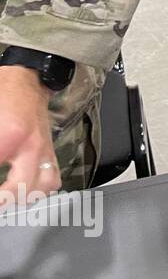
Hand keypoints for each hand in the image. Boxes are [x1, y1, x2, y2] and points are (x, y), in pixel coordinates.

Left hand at [0, 65, 60, 204]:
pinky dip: (39, 189)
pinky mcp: (50, 151)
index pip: (0, 171)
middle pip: (18, 189)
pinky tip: (24, 189)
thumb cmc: (2, 95)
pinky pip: (52, 178)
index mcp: (10, 135)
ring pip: (40, 188)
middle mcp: (32, 147)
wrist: (26, 79)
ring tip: (5, 198)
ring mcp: (44, 150)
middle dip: (2, 198)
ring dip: (21, 197)